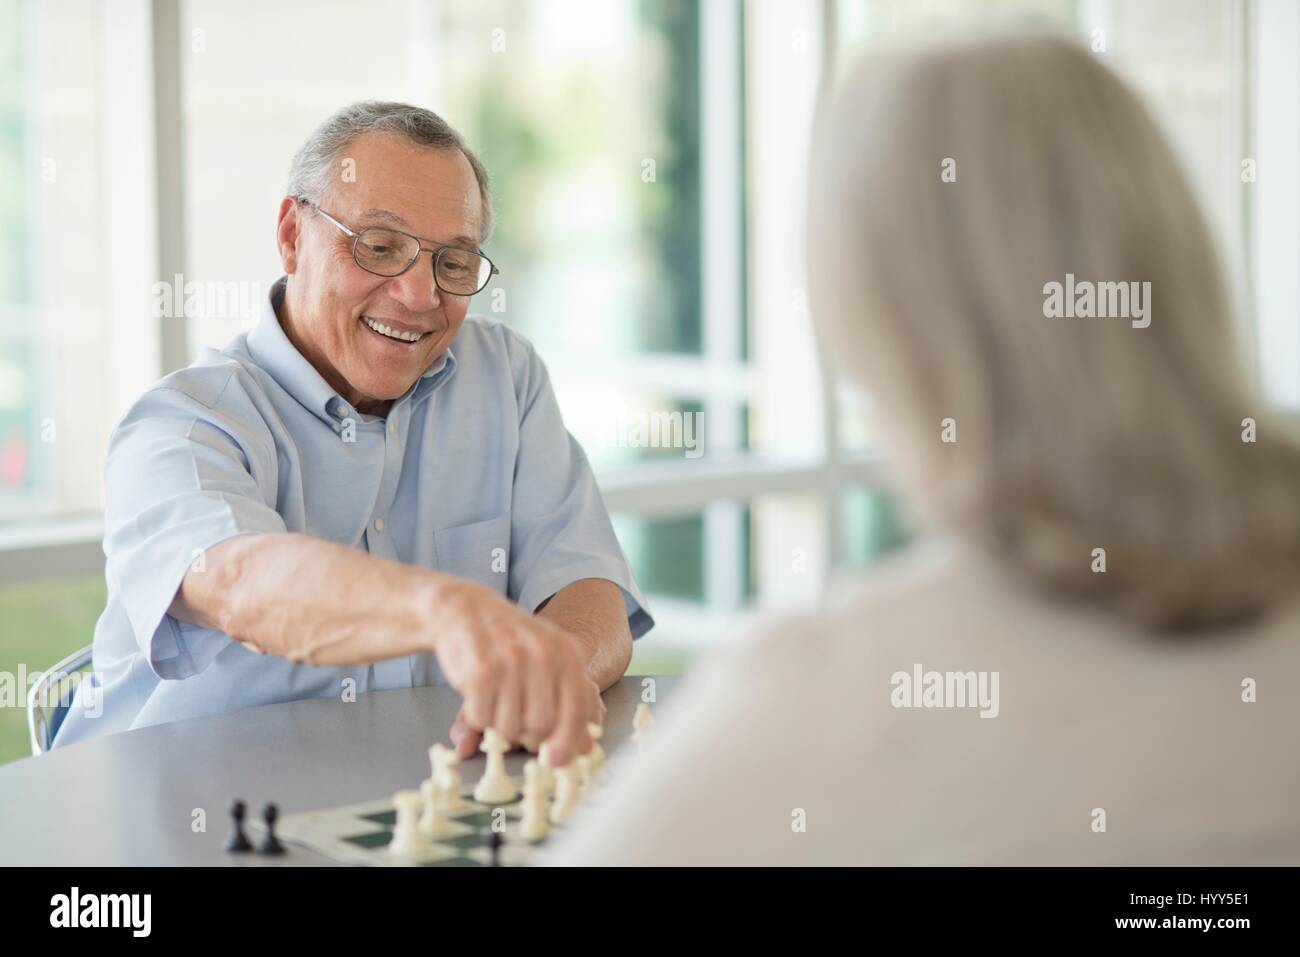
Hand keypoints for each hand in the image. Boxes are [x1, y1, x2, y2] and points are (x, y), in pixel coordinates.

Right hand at [431, 580, 603, 765]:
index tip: (556, 761)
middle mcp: (542, 653)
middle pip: (541, 726)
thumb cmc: (512, 643)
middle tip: (518, 725)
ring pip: (510, 727)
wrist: (467, 610)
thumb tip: (586, 750)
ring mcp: (511, 660)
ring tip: (497, 704)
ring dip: (500, 728)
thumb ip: (570, 703)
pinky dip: (478, 718)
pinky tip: (479, 698)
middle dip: (527, 737)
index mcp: (567, 653)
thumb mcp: (549, 661)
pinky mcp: (480, 669)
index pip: (576, 710)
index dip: (568, 742)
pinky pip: (482, 718)